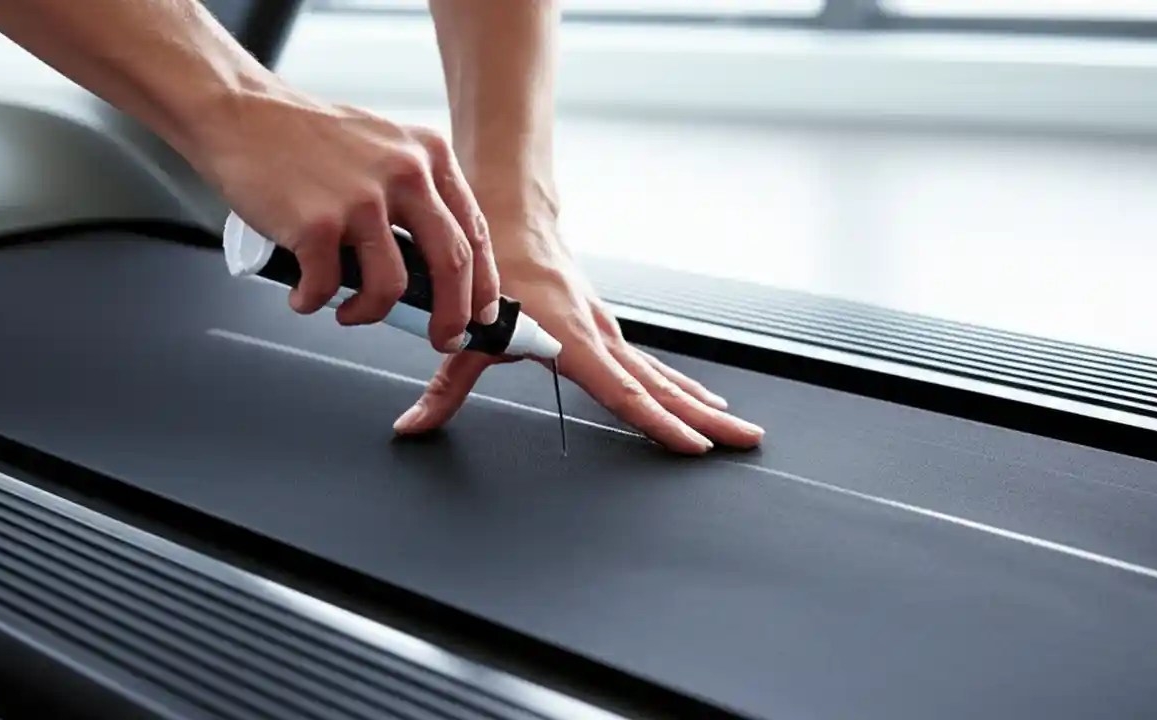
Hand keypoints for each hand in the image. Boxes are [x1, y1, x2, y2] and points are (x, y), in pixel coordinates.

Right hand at [190, 88, 499, 351]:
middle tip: (442, 338)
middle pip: (452, 263)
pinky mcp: (318, 223)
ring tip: (348, 312)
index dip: (483, 283)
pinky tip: (303, 294)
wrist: (238, 111)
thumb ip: (413, 194)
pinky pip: (328, 287)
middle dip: (452, 316)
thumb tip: (437, 266)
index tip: (479, 314)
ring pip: (392, 287)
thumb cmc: (303, 137)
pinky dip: (314, 301)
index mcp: (428, 155)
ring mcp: (362, 199)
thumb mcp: (382, 148)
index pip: (474, 231)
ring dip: (371, 313)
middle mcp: (405, 173)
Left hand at [392, 215, 765, 453]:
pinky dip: (679, 385)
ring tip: (738, 429)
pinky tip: (701, 400)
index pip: (622, 391)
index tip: (692, 445)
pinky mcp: (606, 329)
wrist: (509, 218)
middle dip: (705, 418)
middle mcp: (599, 337)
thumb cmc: (489, 274)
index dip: (656, 421)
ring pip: (663, 376)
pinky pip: (650, 365)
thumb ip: (444, 388)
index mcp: (571, 340)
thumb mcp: (463, 334)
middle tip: (747, 440)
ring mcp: (608, 332)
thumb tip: (410, 428)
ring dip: (702, 404)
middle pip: (661, 386)